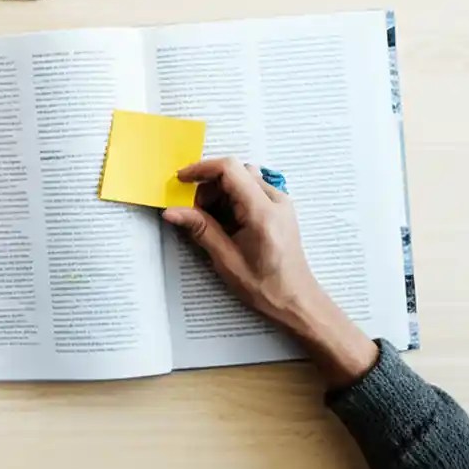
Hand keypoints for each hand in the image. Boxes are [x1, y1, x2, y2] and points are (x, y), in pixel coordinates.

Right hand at [163, 158, 376, 387]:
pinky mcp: (279, 207)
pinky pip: (250, 189)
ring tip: (212, 223)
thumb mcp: (226, 260)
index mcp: (263, 212)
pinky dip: (232, 199)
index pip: (230, 169)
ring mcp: (280, 202)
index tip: (181, 179)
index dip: (201, 169)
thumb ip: (200, 229)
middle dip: (209, 187)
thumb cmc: (265, 286)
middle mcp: (276, 200)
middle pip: (235, 172)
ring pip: (242, 178)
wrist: (296, 299)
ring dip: (220, 193)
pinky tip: (227, 224)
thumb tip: (172, 211)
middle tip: (196, 214)